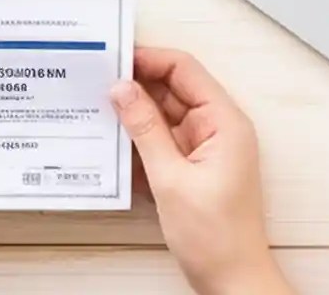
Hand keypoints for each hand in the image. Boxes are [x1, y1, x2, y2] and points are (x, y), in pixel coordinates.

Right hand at [110, 48, 293, 294]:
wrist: (232, 281)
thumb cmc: (217, 238)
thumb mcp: (171, 179)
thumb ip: (145, 129)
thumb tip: (122, 89)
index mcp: (224, 122)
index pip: (184, 70)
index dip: (149, 59)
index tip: (115, 57)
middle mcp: (216, 128)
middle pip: (172, 88)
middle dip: (136, 84)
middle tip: (96, 81)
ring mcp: (203, 147)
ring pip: (162, 113)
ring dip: (134, 112)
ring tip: (98, 108)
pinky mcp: (191, 165)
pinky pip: (161, 138)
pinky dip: (138, 137)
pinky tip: (113, 139)